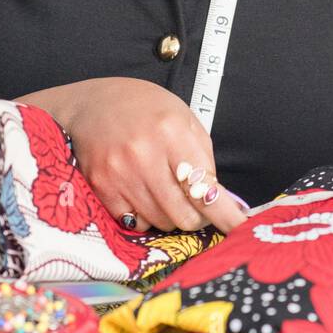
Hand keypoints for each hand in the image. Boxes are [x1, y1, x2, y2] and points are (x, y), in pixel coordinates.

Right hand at [16, 76, 248, 236]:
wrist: (93, 103)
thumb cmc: (146, 109)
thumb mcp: (184, 118)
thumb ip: (203, 158)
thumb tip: (220, 200)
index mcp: (172, 132)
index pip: (205, 188)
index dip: (225, 214)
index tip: (239, 228)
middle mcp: (145, 155)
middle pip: (184, 215)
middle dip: (197, 216)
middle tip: (195, 203)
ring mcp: (120, 174)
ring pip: (161, 222)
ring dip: (171, 216)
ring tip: (165, 191)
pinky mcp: (101, 187)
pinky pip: (134, 223)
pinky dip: (145, 217)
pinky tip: (142, 193)